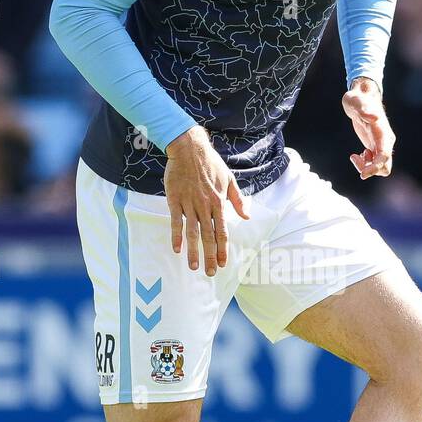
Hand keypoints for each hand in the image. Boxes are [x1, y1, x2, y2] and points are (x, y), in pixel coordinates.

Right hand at [164, 126, 248, 275]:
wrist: (189, 148)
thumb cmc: (210, 163)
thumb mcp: (229, 179)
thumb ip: (237, 200)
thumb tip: (247, 216)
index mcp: (219, 202)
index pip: (222, 231)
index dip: (222, 248)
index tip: (223, 263)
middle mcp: (205, 206)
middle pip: (208, 236)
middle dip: (209, 256)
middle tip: (210, 272)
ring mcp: (189, 204)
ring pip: (193, 232)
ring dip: (193, 251)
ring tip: (193, 266)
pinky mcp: (175, 200)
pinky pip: (175, 221)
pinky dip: (176, 235)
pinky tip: (176, 248)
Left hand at [342, 77, 394, 178]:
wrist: (361, 96)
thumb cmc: (357, 99)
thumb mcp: (356, 102)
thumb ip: (364, 109)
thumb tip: (374, 117)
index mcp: (383, 132)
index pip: (384, 155)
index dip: (375, 167)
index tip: (362, 174)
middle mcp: (386, 141)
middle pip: (384, 166)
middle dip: (370, 169)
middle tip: (354, 158)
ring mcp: (382, 144)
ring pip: (381, 167)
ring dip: (367, 167)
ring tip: (356, 156)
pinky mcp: (376, 146)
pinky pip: (375, 163)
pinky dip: (366, 164)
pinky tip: (357, 154)